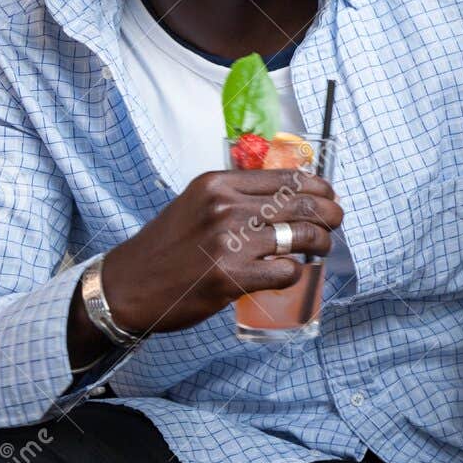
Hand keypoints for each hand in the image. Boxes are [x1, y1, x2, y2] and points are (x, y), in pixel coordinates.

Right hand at [96, 169, 342, 337]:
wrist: (128, 285)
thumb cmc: (167, 247)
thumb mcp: (197, 203)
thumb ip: (237, 195)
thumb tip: (289, 193)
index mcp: (218, 184)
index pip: (287, 177)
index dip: (318, 187)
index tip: (328, 195)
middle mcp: (225, 207)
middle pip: (302, 203)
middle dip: (330, 213)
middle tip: (334, 223)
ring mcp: (229, 241)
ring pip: (302, 236)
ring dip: (320, 243)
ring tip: (320, 248)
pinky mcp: (230, 276)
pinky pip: (286, 271)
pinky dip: (295, 273)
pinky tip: (288, 274)